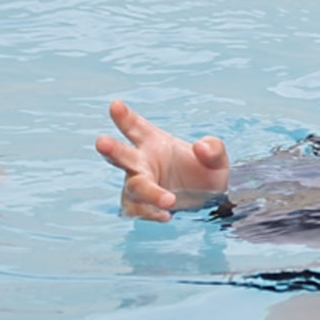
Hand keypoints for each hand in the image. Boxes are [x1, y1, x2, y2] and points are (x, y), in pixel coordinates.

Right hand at [94, 100, 229, 221]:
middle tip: (101, 142)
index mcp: (154, 141)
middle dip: (111, 149)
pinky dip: (151, 212)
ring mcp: (138, 183)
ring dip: (148, 193)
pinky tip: (167, 215)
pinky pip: (138, 209)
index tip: (115, 105)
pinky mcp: (139, 204)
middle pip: (122, 155)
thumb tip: (200, 147)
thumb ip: (213, 149)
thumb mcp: (217, 158)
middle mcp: (141, 161)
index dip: (124, 117)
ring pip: (134, 187)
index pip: (135, 127)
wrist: (208, 199)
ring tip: (169, 200)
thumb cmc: (206, 170)